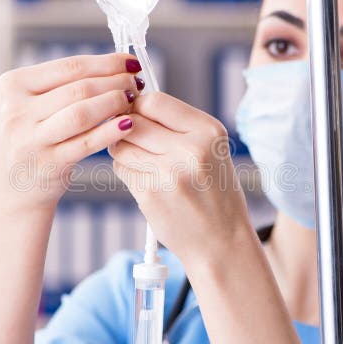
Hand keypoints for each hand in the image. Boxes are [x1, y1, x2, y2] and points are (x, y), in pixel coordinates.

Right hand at [0, 54, 142, 214]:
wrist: (10, 193)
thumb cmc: (30, 142)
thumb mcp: (29, 108)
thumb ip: (60, 86)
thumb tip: (113, 65)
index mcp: (12, 86)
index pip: (69, 66)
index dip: (106, 62)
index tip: (130, 62)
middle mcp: (16, 111)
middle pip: (79, 87)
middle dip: (115, 82)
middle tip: (136, 83)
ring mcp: (31, 139)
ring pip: (82, 112)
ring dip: (114, 102)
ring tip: (133, 100)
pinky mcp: (48, 164)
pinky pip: (86, 143)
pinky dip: (111, 131)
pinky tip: (129, 124)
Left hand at [109, 93, 256, 266]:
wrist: (221, 242)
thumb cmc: (214, 193)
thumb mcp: (211, 150)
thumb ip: (177, 126)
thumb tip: (131, 104)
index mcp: (209, 131)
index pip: (155, 101)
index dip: (138, 106)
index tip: (135, 114)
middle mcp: (191, 149)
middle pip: (134, 122)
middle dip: (126, 129)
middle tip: (132, 139)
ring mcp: (169, 173)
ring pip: (122, 146)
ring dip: (124, 151)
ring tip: (144, 163)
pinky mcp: (151, 194)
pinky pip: (122, 169)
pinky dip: (127, 172)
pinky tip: (147, 182)